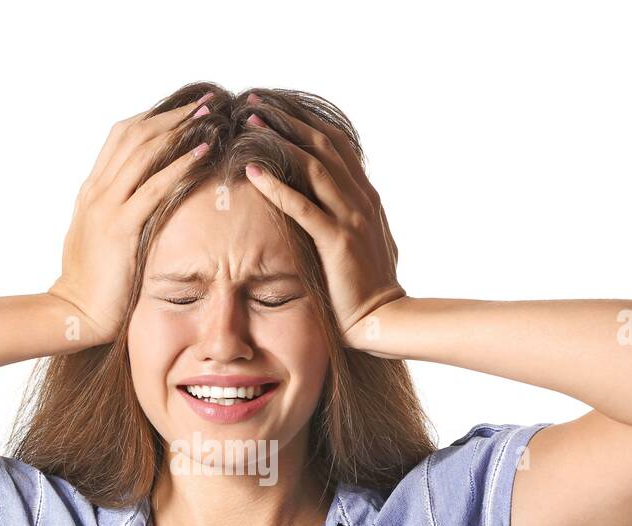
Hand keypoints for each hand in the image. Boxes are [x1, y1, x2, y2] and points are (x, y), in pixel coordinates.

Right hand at [48, 95, 214, 343]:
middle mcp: (97, 191)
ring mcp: (106, 207)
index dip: (154, 118)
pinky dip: (180, 166)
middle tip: (206, 102)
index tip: (185, 109)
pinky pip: (153, 188)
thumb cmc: (91, 284)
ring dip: (180, 129)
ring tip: (210, 116)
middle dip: (173, 115)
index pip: (122, 137)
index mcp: (93, 191)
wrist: (74, 312)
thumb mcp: (99, 239)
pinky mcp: (120, 228)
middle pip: (135, 134)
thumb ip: (115, 216)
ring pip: (143, 152)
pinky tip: (203, 152)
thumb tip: (139, 207)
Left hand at [240, 96, 405, 347]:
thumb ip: (352, 217)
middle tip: (254, 101)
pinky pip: (302, 206)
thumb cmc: (369, 287)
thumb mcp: (366, 241)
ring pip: (313, 165)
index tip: (275, 106)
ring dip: (279, 139)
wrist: (383, 319)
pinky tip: (251, 171)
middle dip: (286, 118)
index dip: (305, 120)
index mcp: (366, 196)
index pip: (336, 144)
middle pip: (322, 144)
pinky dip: (276, 185)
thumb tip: (338, 204)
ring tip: (248, 122)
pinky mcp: (336, 241)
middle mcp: (360, 199)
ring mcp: (350, 218)